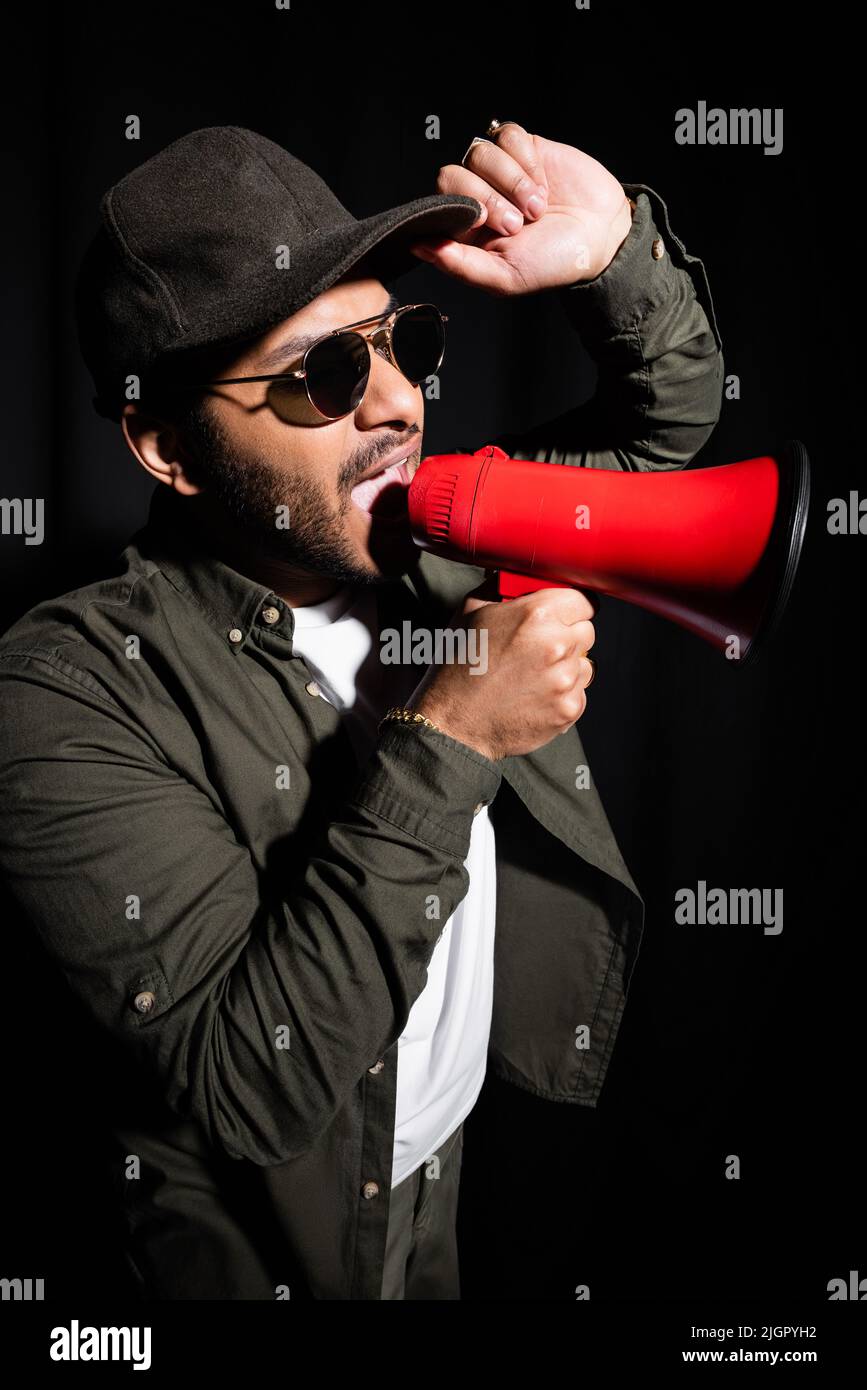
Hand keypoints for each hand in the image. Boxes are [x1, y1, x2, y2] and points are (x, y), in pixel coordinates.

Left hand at [408, 122, 632, 295]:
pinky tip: (542, 183)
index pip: (435, 205)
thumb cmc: (554, 262)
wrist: (601, 237)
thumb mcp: (505, 277)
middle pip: (452, 174)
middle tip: (517, 224)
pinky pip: (506, 136)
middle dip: (487, 198)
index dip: (459, 210)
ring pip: (480, 153)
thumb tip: (418, 247)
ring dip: (512, 182)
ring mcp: (498, 170)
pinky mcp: (522, 148)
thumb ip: (459, 265)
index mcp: (465, 230)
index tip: (485, 226)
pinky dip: (526, 161)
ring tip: (537, 207)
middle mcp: (477, 197)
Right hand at [408, 582, 596, 761]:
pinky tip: (534, 696)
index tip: (563, 616)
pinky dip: (562, 695)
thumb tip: (519, 574)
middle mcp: (556, 644)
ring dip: (566, 668)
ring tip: (532, 676)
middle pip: (587, 632)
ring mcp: (565, 680)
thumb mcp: (470, 610)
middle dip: (568, 637)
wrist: (451, 722)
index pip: (583, 601)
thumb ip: (503, 586)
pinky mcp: (567, 709)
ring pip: (584, 664)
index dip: (571, 609)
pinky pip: (579, 694)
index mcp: (537, 614)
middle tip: (539, 649)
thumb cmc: (457, 665)